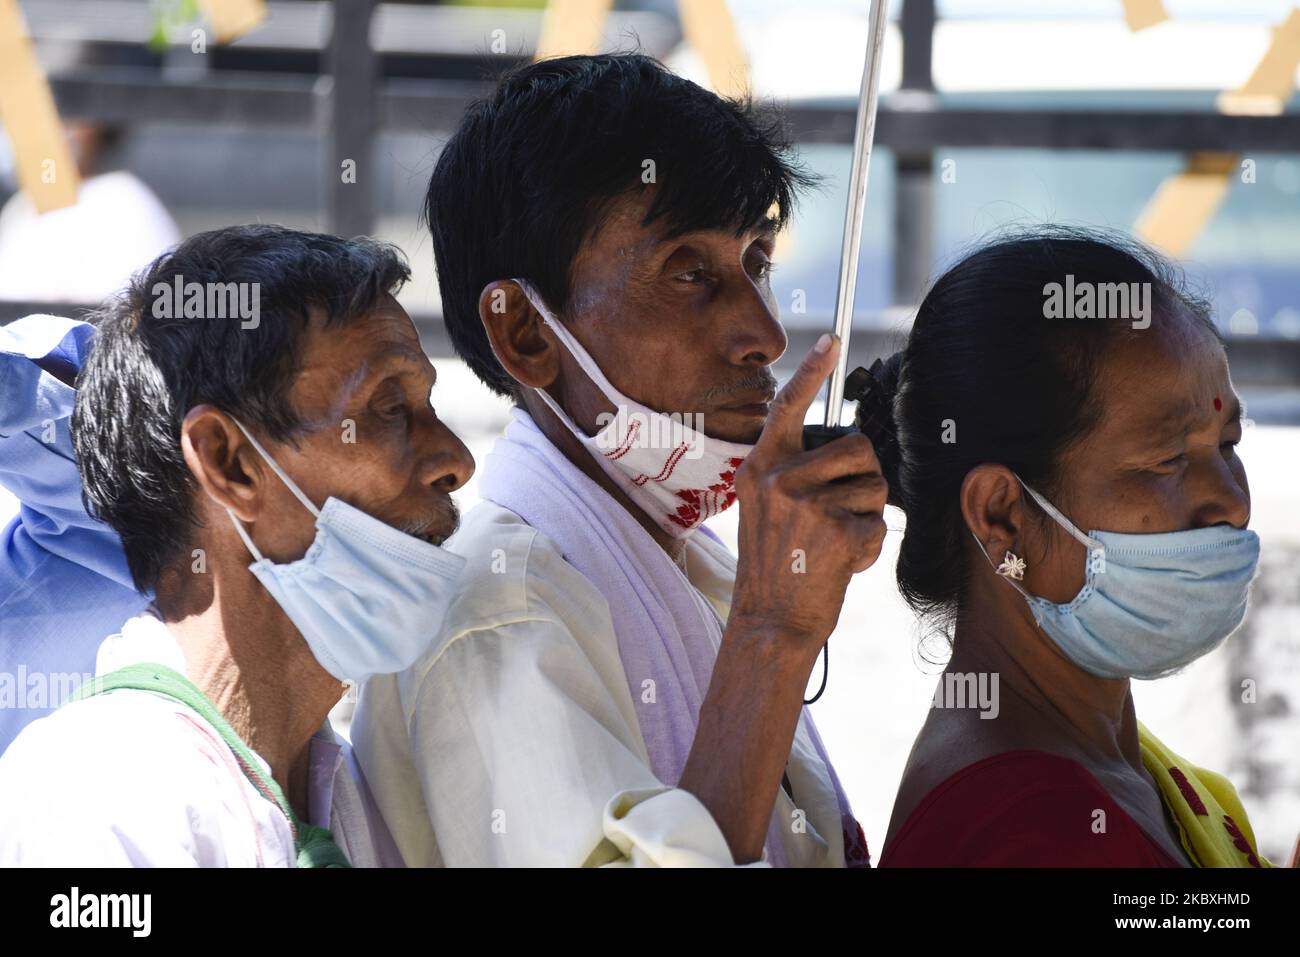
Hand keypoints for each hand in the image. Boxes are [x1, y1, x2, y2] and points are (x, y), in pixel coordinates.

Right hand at [729, 334, 888, 653]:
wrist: (768, 622)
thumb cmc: (776, 566)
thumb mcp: (766, 510)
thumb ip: (793, 475)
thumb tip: (848, 448)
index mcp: (759, 468)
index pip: (786, 408)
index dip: (811, 372)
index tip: (830, 338)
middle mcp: (778, 478)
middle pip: (857, 446)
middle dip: (864, 478)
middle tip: (839, 514)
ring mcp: (806, 503)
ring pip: (875, 485)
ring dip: (868, 515)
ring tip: (835, 542)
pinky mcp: (836, 529)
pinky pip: (879, 522)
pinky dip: (870, 547)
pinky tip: (842, 564)